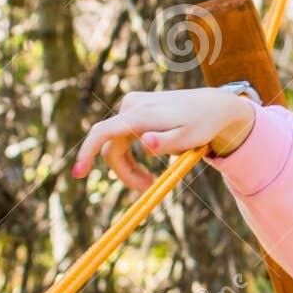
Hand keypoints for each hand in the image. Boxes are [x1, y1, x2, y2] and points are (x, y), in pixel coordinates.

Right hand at [72, 88, 257, 191]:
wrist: (214, 106)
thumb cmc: (203, 125)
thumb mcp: (189, 139)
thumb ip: (166, 143)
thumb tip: (145, 143)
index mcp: (141, 114)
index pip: (102, 133)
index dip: (87, 153)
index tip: (78, 173)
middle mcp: (131, 105)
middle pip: (112, 147)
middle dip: (125, 172)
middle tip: (148, 189)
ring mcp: (132, 103)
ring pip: (117, 143)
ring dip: (130, 165)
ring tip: (153, 181)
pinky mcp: (135, 106)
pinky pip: (124, 136)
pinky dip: (135, 152)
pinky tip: (159, 151)